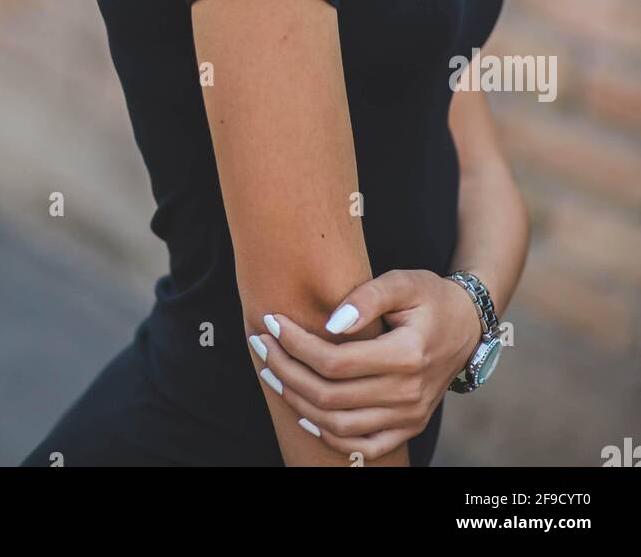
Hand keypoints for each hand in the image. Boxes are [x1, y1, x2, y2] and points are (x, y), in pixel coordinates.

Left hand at [249, 269, 482, 460]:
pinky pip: (361, 447)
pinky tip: (303, 412)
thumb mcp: (403, 282)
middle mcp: (408, 393)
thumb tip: (330, 322)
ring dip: (296, 400)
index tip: (271, 322)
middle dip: (286, 369)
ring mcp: (409, 417)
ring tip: (272, 370)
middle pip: (329, 395)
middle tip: (261, 343)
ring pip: (338, 424)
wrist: (467, 326)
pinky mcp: (408, 428)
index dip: (296, 344)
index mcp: (407, 355)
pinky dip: (328, 435)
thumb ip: (366, 297)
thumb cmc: (430, 298)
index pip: (336, 361)